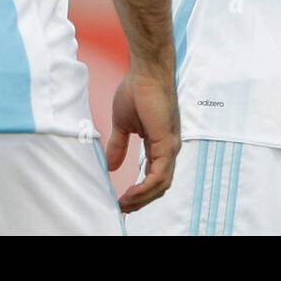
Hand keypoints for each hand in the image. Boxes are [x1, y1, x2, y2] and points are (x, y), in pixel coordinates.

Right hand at [105, 66, 179, 212]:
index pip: (154, 176)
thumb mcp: (123, 125)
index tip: (122, 201)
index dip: (140, 191)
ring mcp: (170, 147)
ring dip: (141, 198)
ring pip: (160, 185)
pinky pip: (159, 175)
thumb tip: (110, 166)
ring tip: (123, 204)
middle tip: (122, 208)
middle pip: (159, 186)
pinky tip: (131, 193)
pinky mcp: (167, 143)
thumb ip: (119, 146)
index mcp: (160, 144)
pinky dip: (145, 188)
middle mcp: (169, 148)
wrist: (146, 72)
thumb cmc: (137, 91)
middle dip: (141, 201)